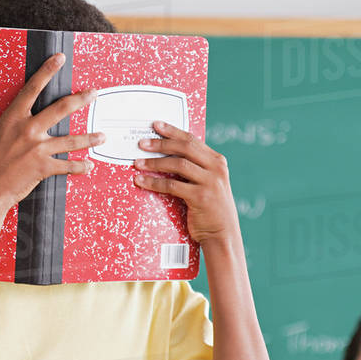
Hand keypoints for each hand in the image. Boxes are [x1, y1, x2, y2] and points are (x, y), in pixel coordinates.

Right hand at [0, 54, 104, 218]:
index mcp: (12, 119)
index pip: (32, 88)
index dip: (47, 70)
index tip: (60, 58)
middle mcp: (29, 131)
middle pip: (61, 109)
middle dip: (81, 99)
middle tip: (95, 92)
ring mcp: (38, 150)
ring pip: (71, 140)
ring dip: (90, 138)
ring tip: (104, 135)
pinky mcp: (43, 169)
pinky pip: (66, 166)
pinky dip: (79, 167)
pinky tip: (89, 166)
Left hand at [133, 121, 240, 245]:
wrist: (223, 234)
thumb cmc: (211, 209)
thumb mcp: (209, 184)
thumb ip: (197, 169)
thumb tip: (169, 156)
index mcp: (218, 161)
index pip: (192, 140)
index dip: (173, 131)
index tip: (156, 125)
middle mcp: (216, 168)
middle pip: (184, 148)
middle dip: (161, 143)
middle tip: (142, 143)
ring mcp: (210, 182)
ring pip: (177, 165)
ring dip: (154, 163)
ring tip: (137, 163)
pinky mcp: (200, 197)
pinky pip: (172, 185)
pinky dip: (154, 183)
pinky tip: (141, 181)